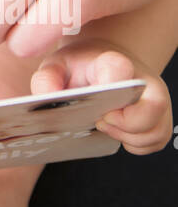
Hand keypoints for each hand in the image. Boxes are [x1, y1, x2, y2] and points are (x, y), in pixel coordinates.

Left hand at [30, 38, 172, 154]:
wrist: (98, 64)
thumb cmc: (78, 68)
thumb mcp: (55, 66)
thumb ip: (46, 79)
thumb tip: (47, 98)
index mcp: (113, 63)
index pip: (120, 72)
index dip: (110, 94)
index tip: (97, 112)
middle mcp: (142, 80)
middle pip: (152, 108)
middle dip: (123, 126)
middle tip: (99, 121)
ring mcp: (154, 100)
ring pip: (154, 130)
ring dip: (125, 137)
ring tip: (103, 125)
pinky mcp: (159, 118)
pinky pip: (154, 141)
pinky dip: (134, 144)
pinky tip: (115, 132)